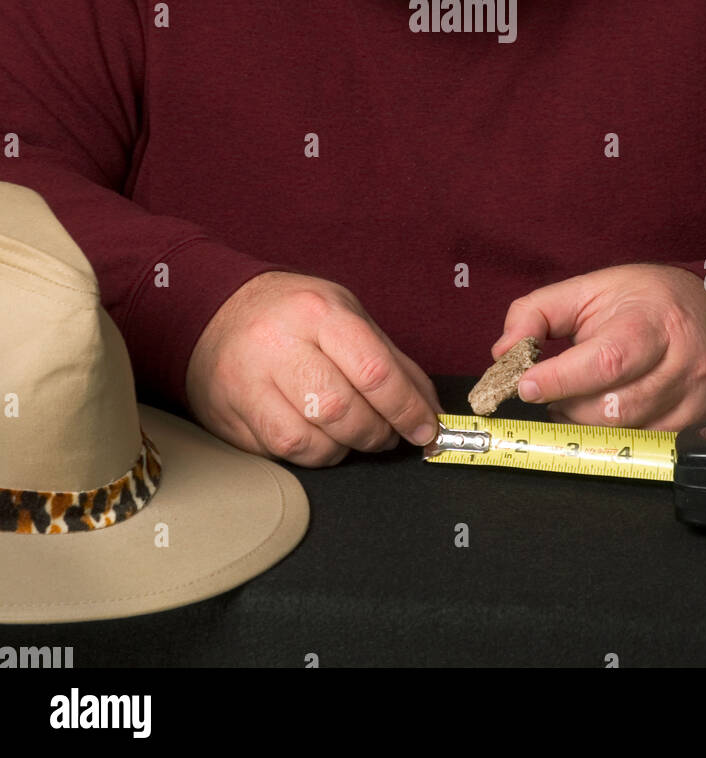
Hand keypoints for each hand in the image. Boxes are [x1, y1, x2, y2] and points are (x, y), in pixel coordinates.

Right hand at [185, 270, 441, 466]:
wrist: (216, 311)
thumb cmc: (292, 315)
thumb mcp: (345, 316)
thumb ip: (390, 360)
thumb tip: (429, 408)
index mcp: (318, 311)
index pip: (374, 370)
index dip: (407, 408)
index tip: (426, 430)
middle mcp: (278, 343)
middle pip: (342, 410)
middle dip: (377, 433)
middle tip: (388, 434)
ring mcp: (247, 381)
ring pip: (310, 441)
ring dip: (344, 448)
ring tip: (352, 434)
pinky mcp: (228, 414)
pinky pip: (281, 452)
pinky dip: (311, 454)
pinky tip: (318, 437)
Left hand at [490, 263, 705, 430]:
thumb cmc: (644, 302)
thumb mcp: (589, 290)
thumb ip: (536, 313)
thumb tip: (504, 352)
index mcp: (653, 321)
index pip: (606, 360)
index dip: (561, 379)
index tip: (526, 385)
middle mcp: (683, 362)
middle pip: (612, 407)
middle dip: (567, 404)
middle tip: (550, 390)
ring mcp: (696, 399)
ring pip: (626, 432)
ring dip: (585, 423)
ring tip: (575, 398)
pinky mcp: (699, 425)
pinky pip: (646, 447)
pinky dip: (613, 437)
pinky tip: (604, 413)